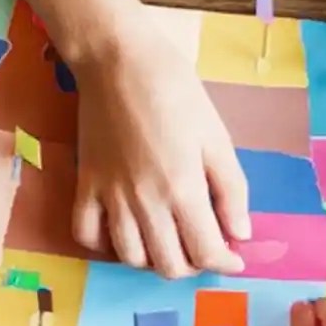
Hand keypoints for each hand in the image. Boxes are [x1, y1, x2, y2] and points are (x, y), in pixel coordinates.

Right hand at [71, 29, 250, 278]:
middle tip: (203, 247)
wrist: (118, 60)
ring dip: (154, 260)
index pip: (206, 251)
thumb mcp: (217, 138)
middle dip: (193, 265)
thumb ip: (232, 190)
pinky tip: (126, 233)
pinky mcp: (85, 185)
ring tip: (169, 242)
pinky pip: (87, 235)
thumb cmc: (176, 92)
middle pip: (169, 264)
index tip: (234, 259)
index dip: (225, 263)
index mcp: (183, 189)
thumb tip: (240, 234)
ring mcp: (110, 196)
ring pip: (130, 258)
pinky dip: (106, 245)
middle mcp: (145, 202)